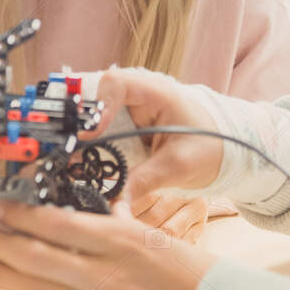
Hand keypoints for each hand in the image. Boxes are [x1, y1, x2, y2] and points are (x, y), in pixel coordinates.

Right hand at [82, 68, 222, 209]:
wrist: (219, 151)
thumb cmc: (207, 148)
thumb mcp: (178, 166)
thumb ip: (145, 182)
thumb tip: (116, 205)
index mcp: (155, 92)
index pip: (115, 84)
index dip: (97, 107)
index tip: (90, 136)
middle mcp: (135, 95)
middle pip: (93, 95)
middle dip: (78, 122)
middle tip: (69, 150)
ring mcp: (126, 110)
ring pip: (89, 113)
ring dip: (78, 135)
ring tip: (70, 159)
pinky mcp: (121, 126)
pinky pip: (96, 131)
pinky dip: (86, 146)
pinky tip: (79, 163)